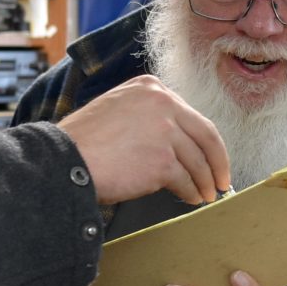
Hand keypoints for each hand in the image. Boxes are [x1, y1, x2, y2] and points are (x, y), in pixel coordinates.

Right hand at [56, 75, 228, 204]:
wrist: (64, 159)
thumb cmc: (84, 141)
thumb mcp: (117, 110)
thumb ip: (147, 117)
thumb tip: (175, 143)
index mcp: (151, 87)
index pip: (192, 115)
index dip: (207, 141)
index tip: (213, 156)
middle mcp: (161, 103)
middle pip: (205, 136)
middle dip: (217, 162)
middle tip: (222, 179)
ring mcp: (164, 131)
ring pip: (197, 161)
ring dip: (204, 182)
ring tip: (206, 195)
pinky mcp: (162, 161)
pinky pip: (186, 180)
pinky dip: (191, 192)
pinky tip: (190, 198)